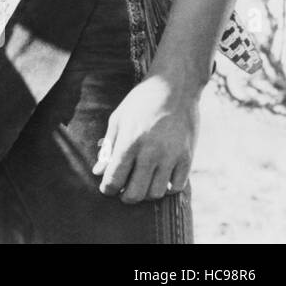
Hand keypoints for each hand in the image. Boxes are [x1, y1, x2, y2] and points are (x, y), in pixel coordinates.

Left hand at [93, 73, 199, 203]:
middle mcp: (151, 152)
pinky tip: (159, 179)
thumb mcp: (118, 119)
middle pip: (136, 192)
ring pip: (157, 193)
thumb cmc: (141, 102)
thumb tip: (98, 171)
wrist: (175, 88)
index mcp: (130, 141)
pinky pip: (177, 186)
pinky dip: (167, 188)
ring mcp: (172, 156)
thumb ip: (109, 147)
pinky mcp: (188, 157)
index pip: (115, 178)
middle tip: (122, 192)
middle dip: (125, 197)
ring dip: (146, 194)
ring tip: (140, 185)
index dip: (108, 188)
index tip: (106, 189)